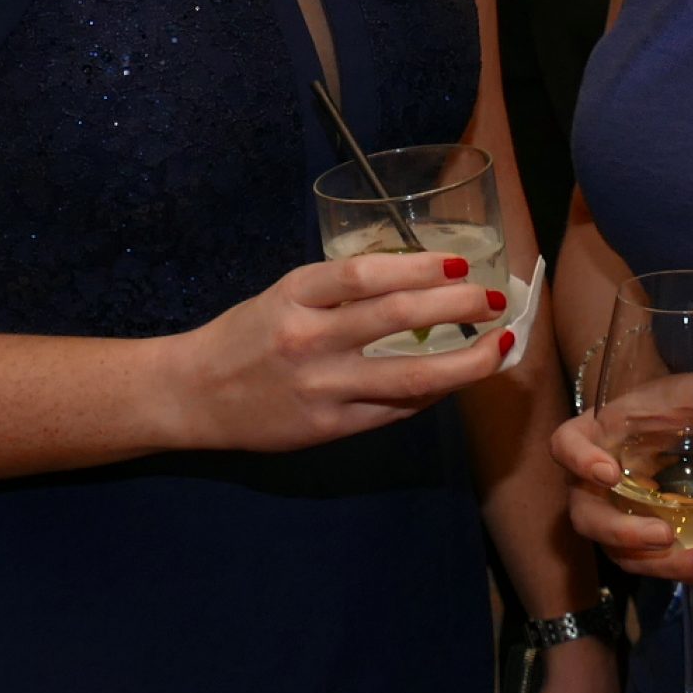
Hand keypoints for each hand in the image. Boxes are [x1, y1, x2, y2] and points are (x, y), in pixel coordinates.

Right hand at [172, 252, 517, 453]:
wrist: (193, 394)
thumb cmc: (245, 336)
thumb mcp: (285, 295)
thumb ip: (341, 292)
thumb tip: (420, 286)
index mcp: (296, 294)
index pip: (366, 274)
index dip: (421, 267)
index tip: (461, 265)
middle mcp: (309, 338)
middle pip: (396, 318)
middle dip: (456, 306)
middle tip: (493, 298)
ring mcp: (321, 387)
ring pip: (409, 376)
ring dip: (464, 360)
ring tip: (498, 345)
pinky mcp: (329, 427)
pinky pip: (394, 410)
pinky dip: (432, 394)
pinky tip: (457, 381)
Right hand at [550, 382, 692, 585]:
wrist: (660, 424)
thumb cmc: (664, 404)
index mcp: (590, 437)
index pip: (566, 448)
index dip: (581, 463)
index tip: (610, 474)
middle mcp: (590, 485)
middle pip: (589, 519)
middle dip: (624, 535)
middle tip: (665, 537)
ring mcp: (611, 519)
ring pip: (623, 555)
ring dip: (669, 566)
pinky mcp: (639, 543)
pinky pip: (658, 564)